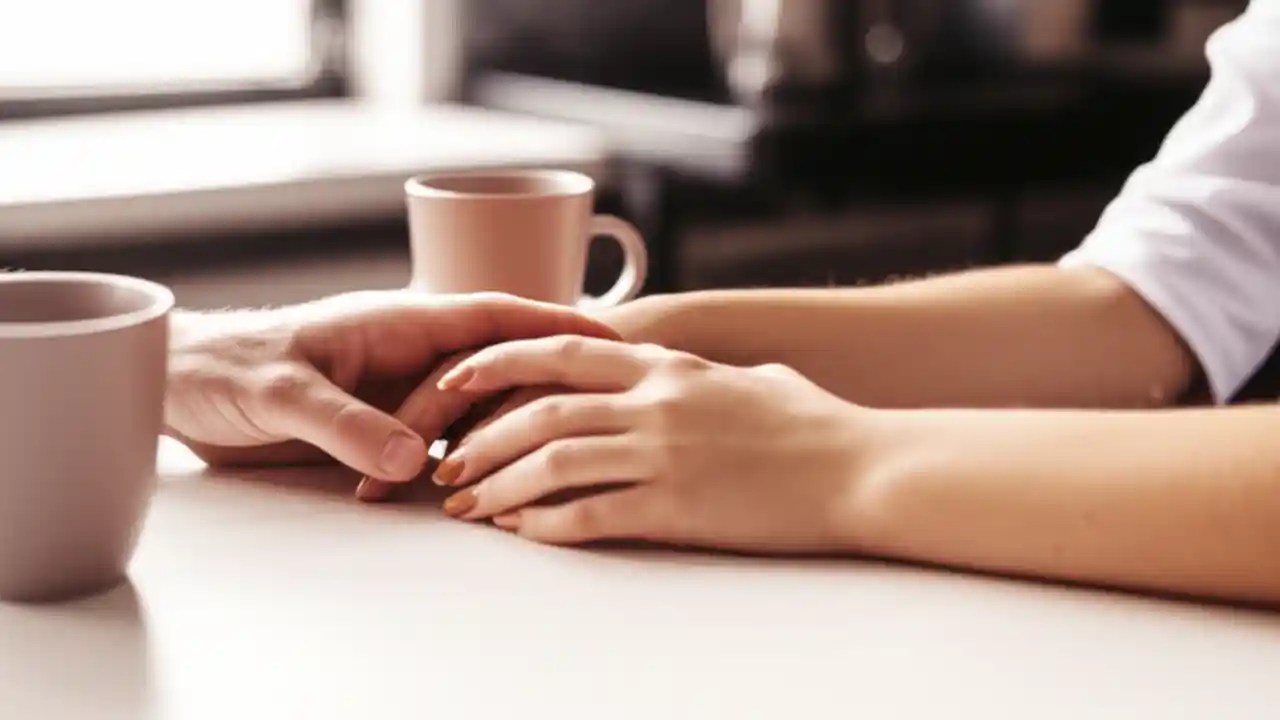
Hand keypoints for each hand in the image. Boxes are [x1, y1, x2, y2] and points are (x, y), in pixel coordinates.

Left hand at [164, 292, 619, 490]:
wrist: (180, 387)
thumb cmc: (224, 369)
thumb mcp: (282, 394)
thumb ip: (347, 423)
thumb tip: (413, 462)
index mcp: (398, 323)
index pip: (493, 317)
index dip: (554, 325)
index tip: (609, 339)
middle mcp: (408, 352)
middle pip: (499, 364)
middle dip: (551, 380)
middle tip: (611, 405)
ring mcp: (397, 388)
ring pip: (476, 406)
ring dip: (512, 426)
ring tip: (570, 448)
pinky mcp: (379, 423)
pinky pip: (442, 438)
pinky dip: (470, 456)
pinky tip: (494, 480)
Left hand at [429, 336, 867, 551]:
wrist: (861, 468)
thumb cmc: (815, 423)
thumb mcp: (750, 376)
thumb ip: (699, 371)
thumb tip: (680, 370)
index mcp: (667, 363)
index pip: (559, 351)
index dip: (497, 363)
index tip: (455, 379)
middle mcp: (656, 401)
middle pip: (541, 412)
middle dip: (481, 437)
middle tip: (445, 462)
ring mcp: (665, 453)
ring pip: (553, 463)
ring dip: (499, 484)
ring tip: (465, 505)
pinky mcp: (678, 506)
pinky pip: (592, 516)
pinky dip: (546, 525)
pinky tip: (521, 533)